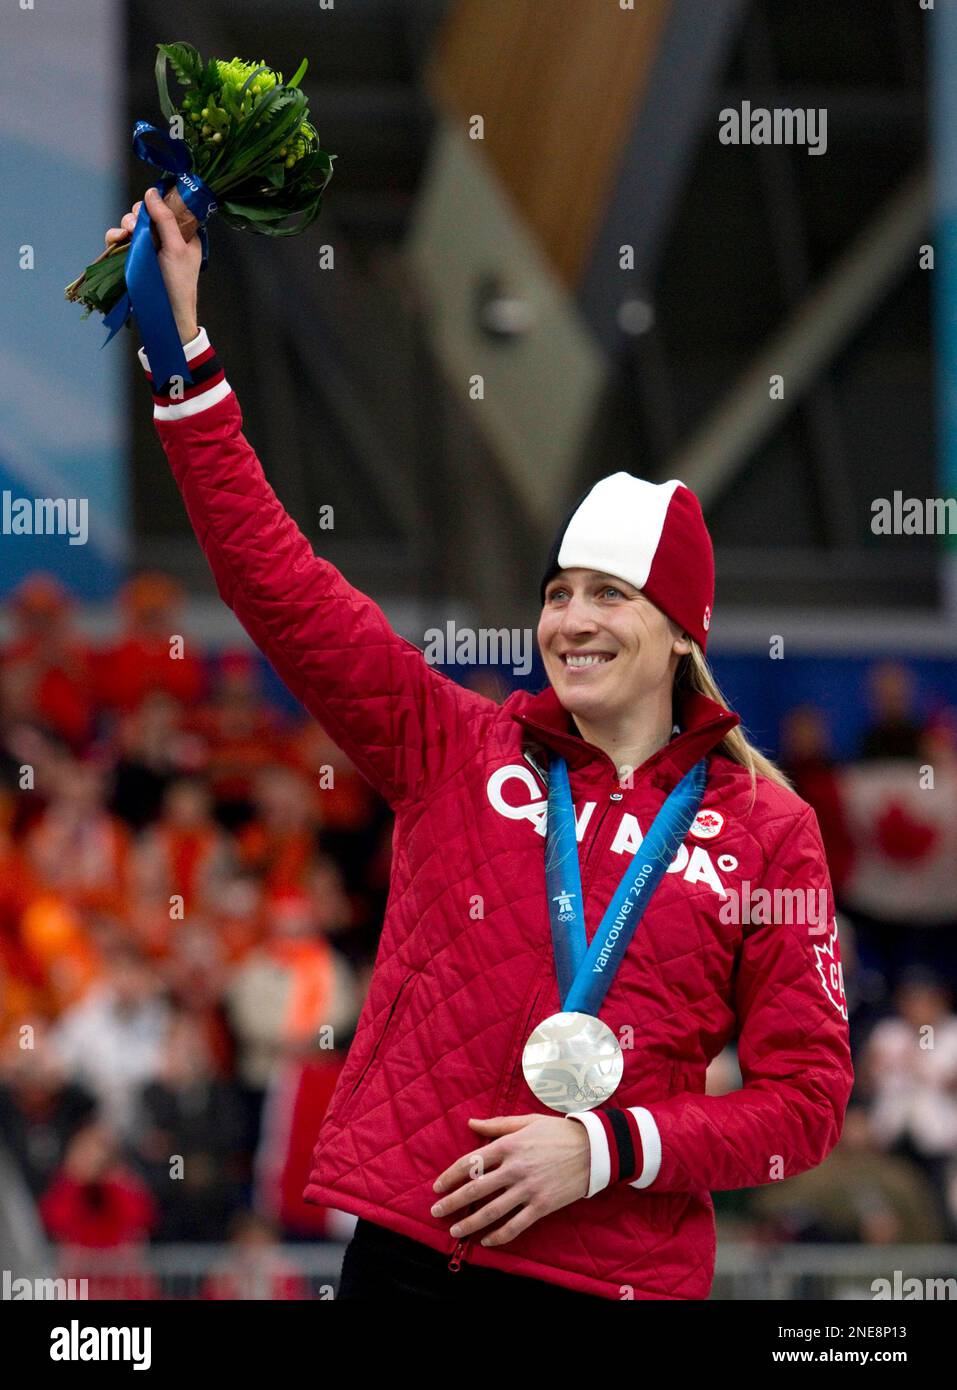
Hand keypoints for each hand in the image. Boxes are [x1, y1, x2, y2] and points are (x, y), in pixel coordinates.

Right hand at [105, 189, 201, 343]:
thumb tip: (152, 192)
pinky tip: (117, 240)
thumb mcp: (177, 248)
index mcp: (182, 234)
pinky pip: (118, 239)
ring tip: (129, 235)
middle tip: (139, 226)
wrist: (165, 315)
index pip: (166, 207)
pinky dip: (114, 236)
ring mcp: (146, 248)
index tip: (150, 208)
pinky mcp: (130, 258)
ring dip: (126, 224)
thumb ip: (165, 219)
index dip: (156, 203)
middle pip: (145, 212)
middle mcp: (163, 238)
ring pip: (130, 224)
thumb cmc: (178, 284)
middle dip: (138, 215)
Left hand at [431, 1113, 589, 1246]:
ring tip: (455, 1230)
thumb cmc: (557, 1132)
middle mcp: (515, 1168)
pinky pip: (516, 1225)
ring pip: (492, 1211)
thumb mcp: (526, 1121)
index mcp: (509, 1145)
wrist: (594, 1149)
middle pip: (476, 1189)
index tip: (437, 1186)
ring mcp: (528, 1189)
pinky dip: (499, 1235)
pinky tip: (486, 1240)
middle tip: (436, 1211)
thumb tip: (470, 1123)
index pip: (471, 1162)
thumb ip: (497, 1125)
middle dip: (452, 1202)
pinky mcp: (542, 1206)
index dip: (450, 1176)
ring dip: (470, 1223)